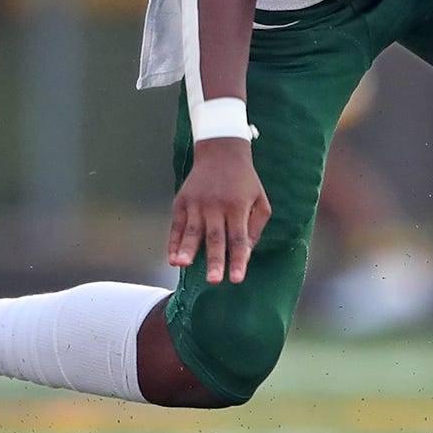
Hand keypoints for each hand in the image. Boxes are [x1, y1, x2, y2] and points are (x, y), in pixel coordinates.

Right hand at [167, 138, 270, 284]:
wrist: (221, 152)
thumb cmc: (244, 181)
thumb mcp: (260, 200)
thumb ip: (255, 228)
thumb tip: (245, 254)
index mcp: (238, 207)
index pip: (238, 238)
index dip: (237, 259)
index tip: (237, 278)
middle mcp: (216, 206)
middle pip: (215, 237)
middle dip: (214, 260)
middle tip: (214, 280)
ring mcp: (196, 203)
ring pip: (192, 230)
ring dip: (186, 249)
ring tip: (182, 265)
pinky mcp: (182, 201)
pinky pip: (176, 225)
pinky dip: (173, 242)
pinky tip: (172, 257)